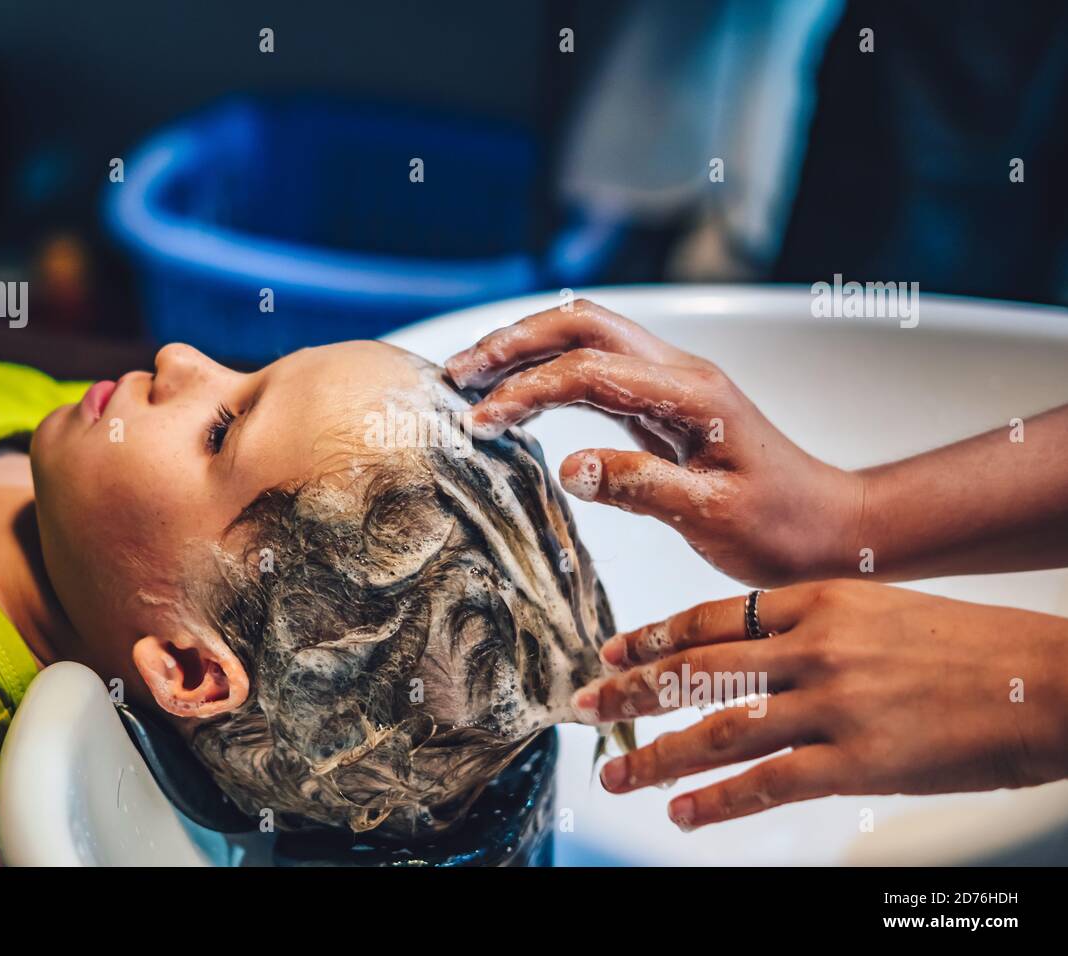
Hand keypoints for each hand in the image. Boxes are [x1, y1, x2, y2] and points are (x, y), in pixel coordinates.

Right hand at [446, 299, 863, 586]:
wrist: (828, 524)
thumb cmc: (780, 527)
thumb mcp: (713, 517)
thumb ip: (641, 487)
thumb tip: (567, 466)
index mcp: (690, 396)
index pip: (587, 372)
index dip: (525, 392)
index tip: (479, 425)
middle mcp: (679, 374)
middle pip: (581, 325)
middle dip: (514, 342)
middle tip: (457, 372)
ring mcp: (671, 383)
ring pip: (586, 338)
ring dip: (526, 350)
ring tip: (471, 377)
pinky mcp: (663, 403)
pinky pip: (596, 371)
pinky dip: (549, 375)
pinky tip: (519, 398)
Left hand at [570, 579, 1067, 829]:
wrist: (1047, 679)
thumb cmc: (968, 647)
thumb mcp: (878, 610)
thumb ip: (813, 625)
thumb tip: (758, 646)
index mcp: (816, 601)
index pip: (710, 617)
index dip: (653, 637)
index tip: (612, 651)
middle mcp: (812, 645)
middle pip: (697, 668)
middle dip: (631, 690)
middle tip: (583, 706)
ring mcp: (831, 703)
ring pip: (717, 727)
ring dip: (656, 753)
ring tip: (616, 771)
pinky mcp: (856, 760)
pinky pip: (764, 783)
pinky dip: (714, 801)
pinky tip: (681, 812)